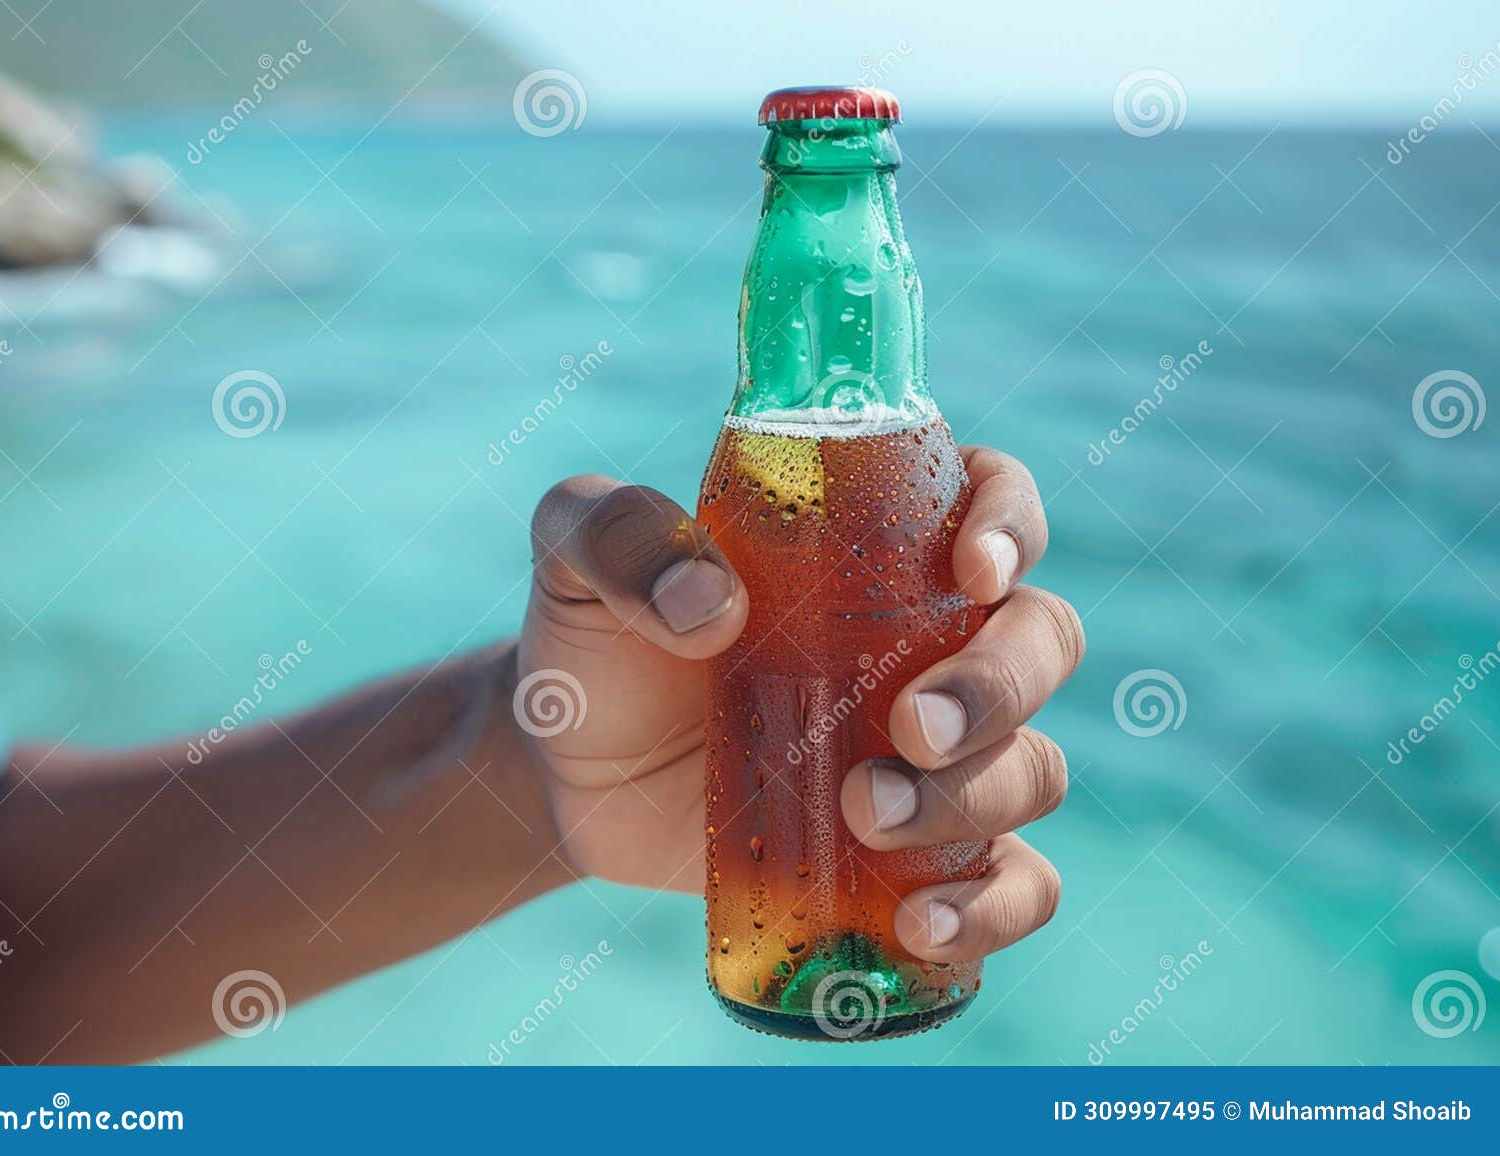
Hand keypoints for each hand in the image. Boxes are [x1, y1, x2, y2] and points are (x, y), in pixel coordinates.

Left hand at [519, 446, 1082, 963]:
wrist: (571, 775)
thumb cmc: (598, 642)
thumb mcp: (577, 556)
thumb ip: (618, 536)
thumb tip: (709, 607)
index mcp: (878, 541)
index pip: (995, 500)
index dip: (1012, 524)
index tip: (972, 569)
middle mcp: (930, 640)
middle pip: (1041, 642)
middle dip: (998, 688)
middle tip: (907, 730)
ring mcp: (933, 755)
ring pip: (1032, 766)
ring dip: (976, 797)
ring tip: (866, 814)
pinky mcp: (914, 852)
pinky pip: (1012, 884)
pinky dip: (994, 907)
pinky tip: (921, 922)